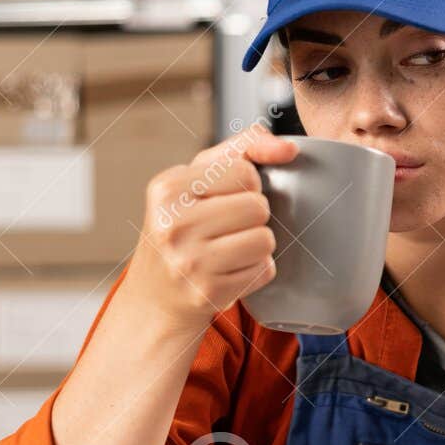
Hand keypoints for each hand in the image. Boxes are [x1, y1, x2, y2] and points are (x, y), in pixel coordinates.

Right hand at [127, 124, 298, 333]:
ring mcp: (189, 262)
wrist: (156, 295)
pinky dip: (255, 270)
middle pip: (258, 206)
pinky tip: (230, 271)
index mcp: (168, 188)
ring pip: (265, 239)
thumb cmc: (184, 228)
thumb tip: (288, 149)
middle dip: (253, 216)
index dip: (247, 185)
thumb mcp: (197, 180)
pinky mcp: (208, 292)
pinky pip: (264, 270)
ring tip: (230, 249)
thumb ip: (242, 150)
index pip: (244, 172)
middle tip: (227, 228)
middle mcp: (173, 224)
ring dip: (257, 244)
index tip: (225, 198)